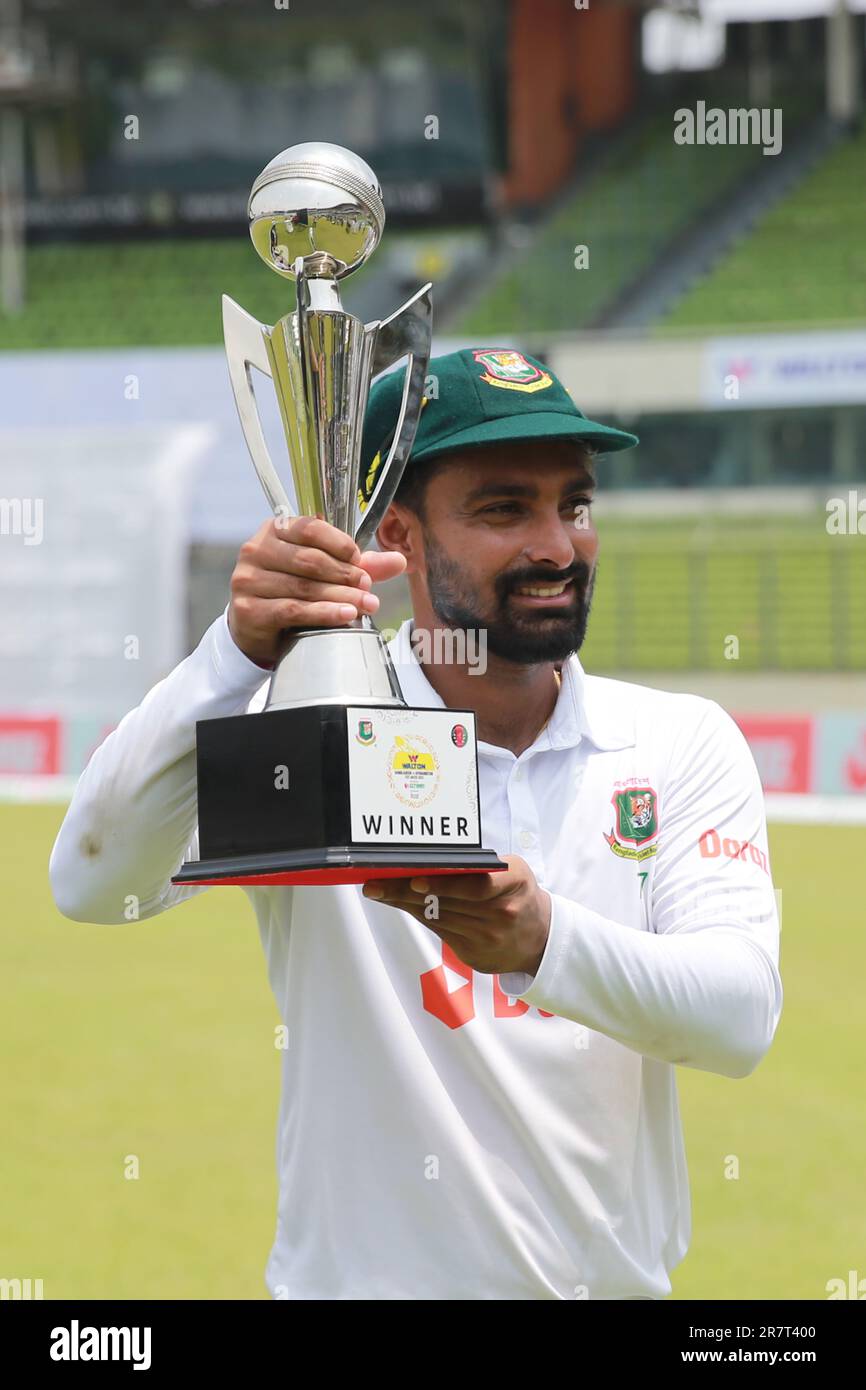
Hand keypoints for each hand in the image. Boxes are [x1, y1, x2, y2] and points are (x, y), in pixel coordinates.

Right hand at [227, 515, 406, 665]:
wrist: (254, 628)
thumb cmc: (289, 592)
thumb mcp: (323, 572)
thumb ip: (358, 565)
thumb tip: (399, 561)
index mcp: (274, 530)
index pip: (310, 528)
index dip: (340, 544)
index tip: (360, 560)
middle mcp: (256, 550)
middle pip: (310, 559)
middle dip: (345, 574)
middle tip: (367, 586)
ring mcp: (248, 580)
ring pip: (304, 587)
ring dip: (341, 596)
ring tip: (366, 604)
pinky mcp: (248, 609)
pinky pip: (294, 610)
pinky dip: (324, 613)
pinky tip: (345, 615)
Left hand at [362, 855, 551, 976]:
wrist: (540, 937)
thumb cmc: (517, 893)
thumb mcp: (511, 871)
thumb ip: (479, 868)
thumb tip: (427, 863)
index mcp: (515, 882)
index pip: (476, 886)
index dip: (444, 884)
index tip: (414, 879)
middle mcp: (504, 912)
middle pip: (447, 902)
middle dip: (406, 891)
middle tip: (376, 884)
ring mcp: (489, 937)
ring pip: (438, 917)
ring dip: (405, 903)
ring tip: (379, 890)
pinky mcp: (475, 955)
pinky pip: (440, 932)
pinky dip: (419, 916)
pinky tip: (400, 904)